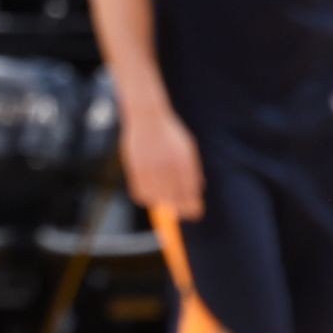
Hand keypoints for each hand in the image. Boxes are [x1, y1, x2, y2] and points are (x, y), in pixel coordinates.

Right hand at [118, 99, 203, 220]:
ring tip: (163, 194)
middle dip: (179, 208)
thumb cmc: (169, 133)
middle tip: (181, 211)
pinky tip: (150, 190)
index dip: (193, 209)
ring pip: (156, 199)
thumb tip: (197, 190)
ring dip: (160, 201)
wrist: (147, 119)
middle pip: (174, 201)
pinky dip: (145, 196)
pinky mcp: (135, 170)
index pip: (190, 196)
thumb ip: (193, 170)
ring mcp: (151, 170)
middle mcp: (168, 169)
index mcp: (184, 164)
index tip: (193, 213)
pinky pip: (140, 194)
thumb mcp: (187, 149)